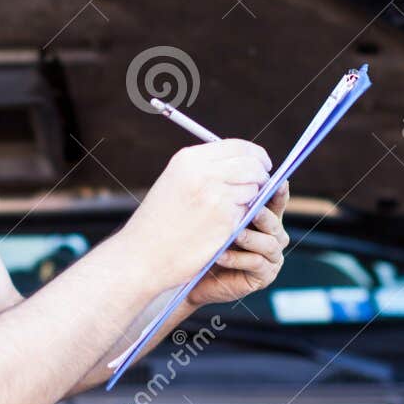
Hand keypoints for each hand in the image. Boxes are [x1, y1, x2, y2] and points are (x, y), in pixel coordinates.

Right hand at [119, 139, 273, 290]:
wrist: (141, 257)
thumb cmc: (156, 223)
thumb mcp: (173, 183)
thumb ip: (204, 170)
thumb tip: (240, 165)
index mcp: (189, 160)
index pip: (238, 146)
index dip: (256, 155)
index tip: (262, 165)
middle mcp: (204, 173)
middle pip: (252, 165)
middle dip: (261, 176)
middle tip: (261, 187)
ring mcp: (217, 197)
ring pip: (254, 189)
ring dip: (252, 199)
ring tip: (233, 212)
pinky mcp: (226, 221)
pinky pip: (249, 213)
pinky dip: (244, 218)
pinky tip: (227, 227)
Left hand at [187, 180, 289, 306]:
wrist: (194, 276)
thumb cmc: (206, 243)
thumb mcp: (218, 221)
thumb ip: (231, 206)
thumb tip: (232, 185)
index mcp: (266, 220)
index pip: (277, 203)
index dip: (279, 193)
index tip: (279, 182)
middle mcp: (275, 238)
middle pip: (275, 224)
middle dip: (264, 216)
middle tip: (253, 210)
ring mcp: (272, 259)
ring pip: (269, 244)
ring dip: (250, 238)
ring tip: (234, 234)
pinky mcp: (265, 277)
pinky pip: (255, 264)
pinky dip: (237, 259)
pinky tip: (221, 255)